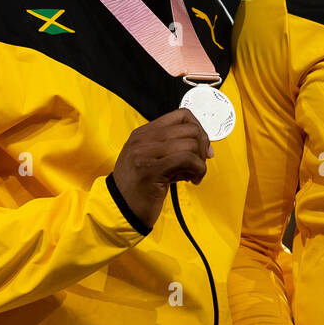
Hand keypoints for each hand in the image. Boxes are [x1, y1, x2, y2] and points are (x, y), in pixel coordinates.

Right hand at [111, 108, 212, 228]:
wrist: (120, 209)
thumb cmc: (141, 187)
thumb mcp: (153, 159)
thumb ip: (171, 147)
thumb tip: (203, 142)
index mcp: (143, 132)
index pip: (181, 115)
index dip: (199, 129)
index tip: (202, 147)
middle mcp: (143, 139)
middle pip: (189, 129)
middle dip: (203, 146)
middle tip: (200, 163)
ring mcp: (145, 153)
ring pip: (190, 144)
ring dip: (200, 161)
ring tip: (194, 175)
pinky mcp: (151, 170)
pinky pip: (187, 159)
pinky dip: (198, 169)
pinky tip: (194, 180)